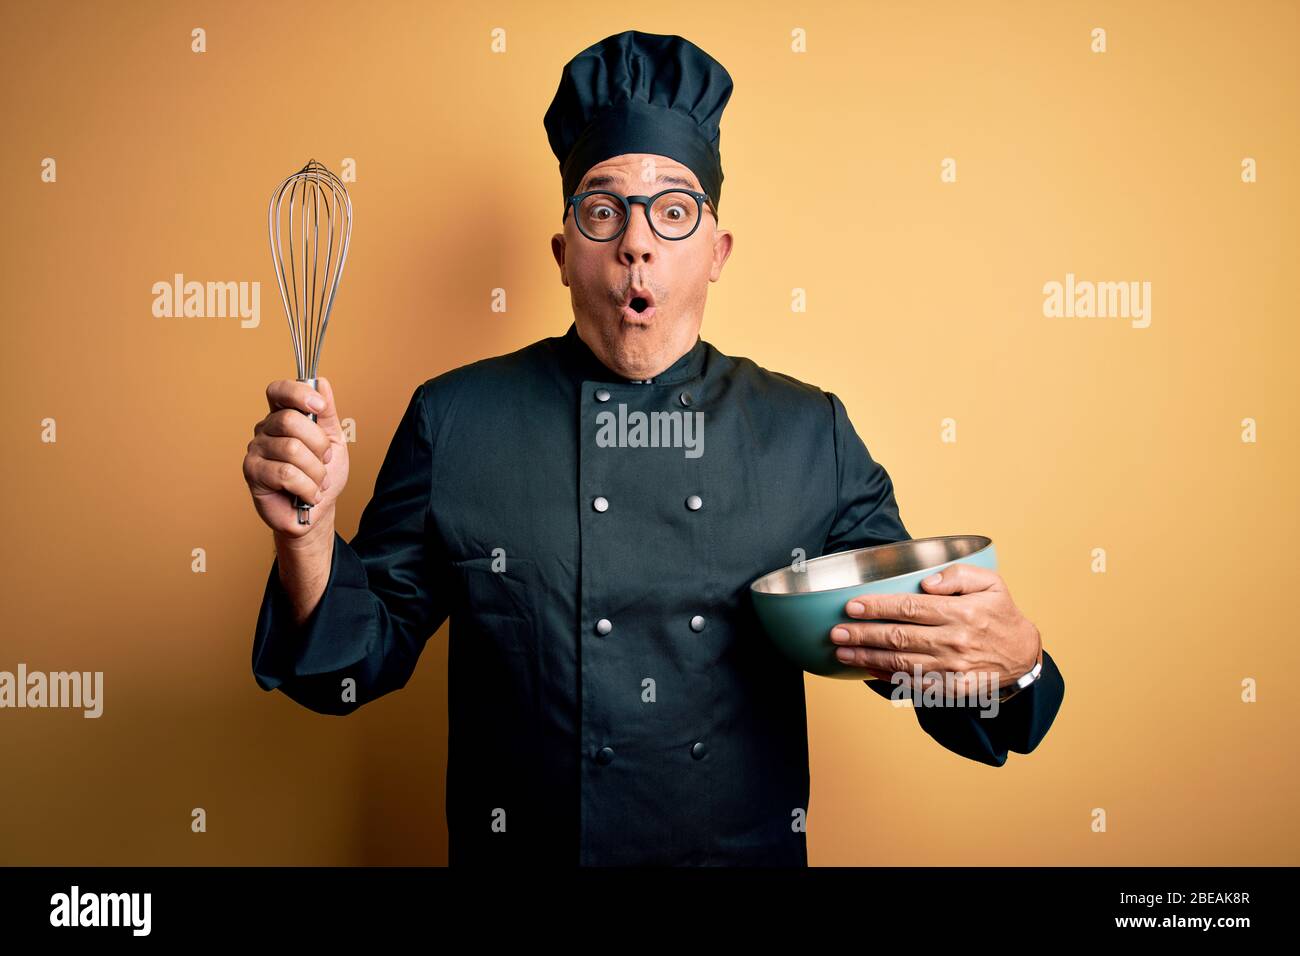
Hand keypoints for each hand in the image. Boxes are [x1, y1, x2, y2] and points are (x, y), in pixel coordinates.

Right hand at [243, 376, 349, 537]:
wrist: (318, 511)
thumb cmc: (323, 476)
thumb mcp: (334, 440)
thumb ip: (327, 413)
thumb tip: (321, 382)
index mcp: (282, 416)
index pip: (278, 391)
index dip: (298, 393)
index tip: (319, 407)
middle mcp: (265, 429)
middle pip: (290, 420)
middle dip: (319, 443)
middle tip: (325, 459)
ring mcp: (255, 450)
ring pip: (292, 450)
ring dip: (316, 471)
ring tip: (317, 482)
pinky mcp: (252, 473)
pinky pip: (286, 474)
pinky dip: (307, 487)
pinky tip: (308, 494)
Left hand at [829, 563, 1041, 695]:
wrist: (1024, 657)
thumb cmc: (1002, 615)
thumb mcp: (991, 583)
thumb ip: (959, 575)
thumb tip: (927, 583)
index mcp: (962, 613)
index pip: (910, 608)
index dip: (878, 607)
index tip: (852, 606)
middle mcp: (955, 642)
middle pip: (899, 638)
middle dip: (863, 635)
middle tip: (836, 632)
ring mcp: (953, 670)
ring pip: (901, 663)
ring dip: (867, 658)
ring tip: (842, 652)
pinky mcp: (952, 690)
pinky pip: (914, 685)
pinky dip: (888, 678)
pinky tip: (867, 670)